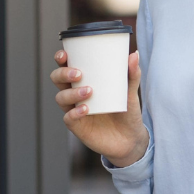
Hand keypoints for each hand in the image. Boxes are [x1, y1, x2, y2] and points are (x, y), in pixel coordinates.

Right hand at [50, 49, 148, 168]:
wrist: (130, 139)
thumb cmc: (127, 111)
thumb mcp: (131, 92)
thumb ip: (132, 74)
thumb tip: (135, 54)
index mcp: (85, 81)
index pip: (66, 66)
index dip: (60, 59)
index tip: (64, 54)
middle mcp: (75, 94)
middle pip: (58, 80)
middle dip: (63, 74)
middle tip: (79, 74)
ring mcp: (75, 110)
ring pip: (61, 98)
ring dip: (71, 93)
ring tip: (89, 91)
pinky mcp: (77, 126)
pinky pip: (69, 118)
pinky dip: (74, 112)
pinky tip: (85, 109)